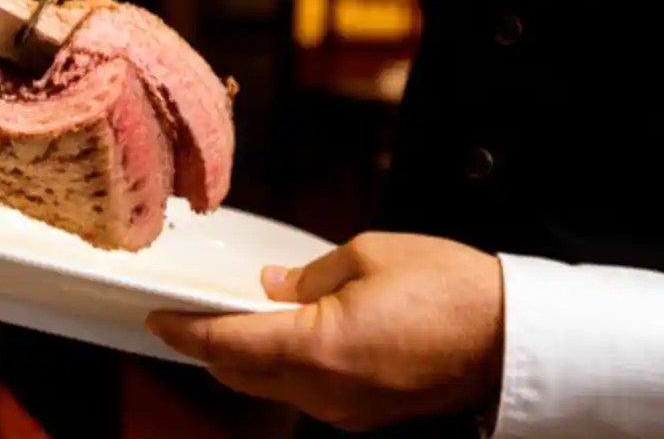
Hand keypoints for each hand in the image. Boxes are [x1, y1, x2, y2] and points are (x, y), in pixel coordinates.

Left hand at [147, 232, 504, 431]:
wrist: (514, 337)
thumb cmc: (447, 287)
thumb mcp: (366, 256)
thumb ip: (306, 278)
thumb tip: (269, 288)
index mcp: (316, 347)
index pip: (227, 345)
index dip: (185, 332)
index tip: (156, 318)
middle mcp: (323, 390)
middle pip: (239, 374)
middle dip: (208, 347)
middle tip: (188, 313)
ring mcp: (344, 410)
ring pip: (270, 387)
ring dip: (243, 358)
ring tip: (230, 319)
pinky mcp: (366, 414)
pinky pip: (305, 393)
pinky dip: (280, 367)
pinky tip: (281, 337)